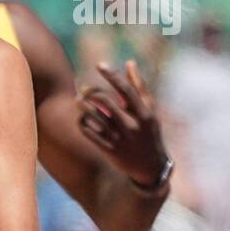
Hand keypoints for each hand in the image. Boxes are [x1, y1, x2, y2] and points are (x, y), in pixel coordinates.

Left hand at [77, 60, 168, 186]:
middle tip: (84, 87)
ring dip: (83, 106)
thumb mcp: (150, 111)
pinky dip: (82, 122)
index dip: (112, 75)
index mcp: (144, 114)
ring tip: (78, 100)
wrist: (151, 168)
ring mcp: (119, 139)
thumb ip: (139, 87)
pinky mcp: (109, 150)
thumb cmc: (149, 133)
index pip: (126, 90)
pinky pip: (89, 132)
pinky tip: (81, 117)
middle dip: (91, 92)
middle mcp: (132, 126)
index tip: (99, 64)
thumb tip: (129, 62)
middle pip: (106, 102)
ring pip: (94, 117)